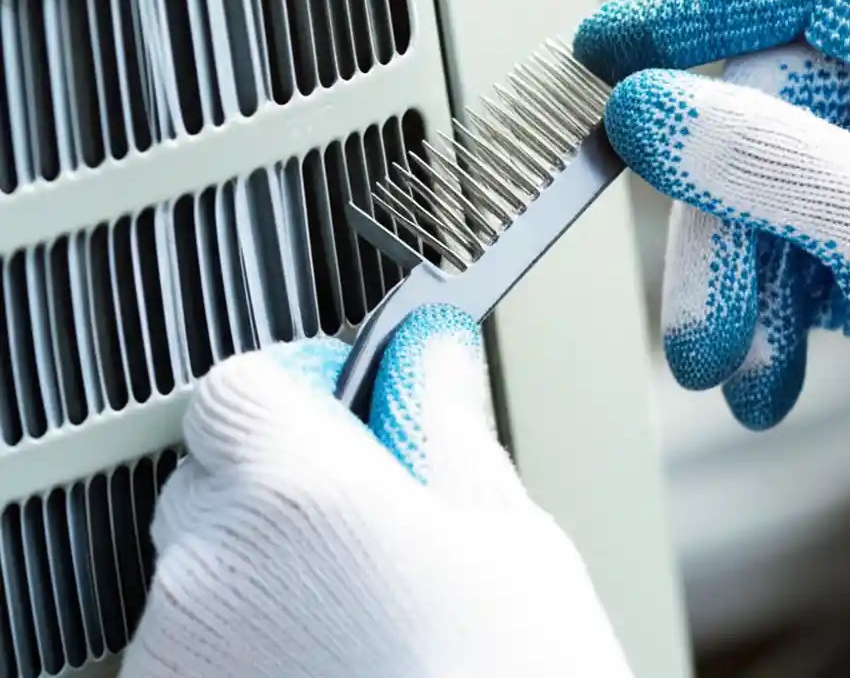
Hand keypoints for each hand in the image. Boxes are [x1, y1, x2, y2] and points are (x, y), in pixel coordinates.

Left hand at [120, 306, 633, 677]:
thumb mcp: (514, 544)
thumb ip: (446, 433)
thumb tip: (429, 360)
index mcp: (302, 499)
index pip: (240, 388)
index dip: (302, 393)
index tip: (349, 418)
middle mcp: (211, 573)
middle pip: (218, 479)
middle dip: (287, 491)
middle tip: (377, 539)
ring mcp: (179, 654)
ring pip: (207, 569)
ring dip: (267, 575)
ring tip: (366, 629)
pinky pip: (194, 642)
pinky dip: (247, 644)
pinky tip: (333, 671)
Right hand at [576, 0, 849, 661]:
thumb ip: (764, 160)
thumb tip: (642, 107)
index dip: (698, 10)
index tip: (607, 46)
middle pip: (766, 121)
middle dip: (720, 229)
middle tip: (695, 327)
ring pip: (761, 203)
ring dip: (733, 295)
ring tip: (726, 372)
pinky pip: (782, 265)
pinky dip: (762, 325)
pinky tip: (764, 386)